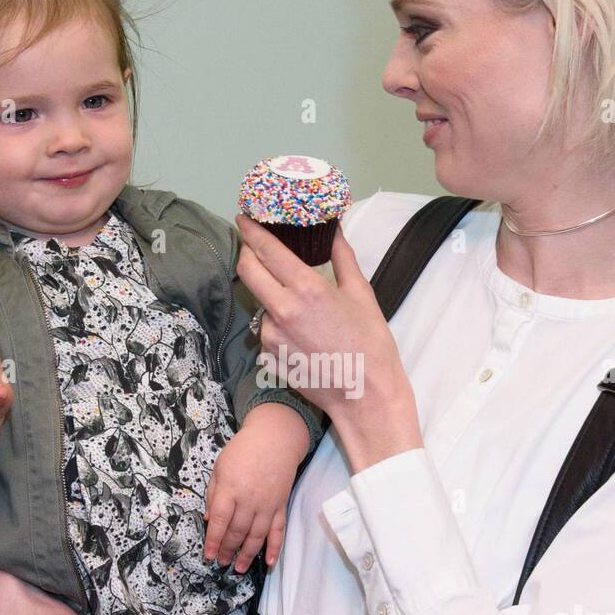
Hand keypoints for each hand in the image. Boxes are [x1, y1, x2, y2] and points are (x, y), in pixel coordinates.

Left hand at [203, 403, 307, 571]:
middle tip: (221, 562)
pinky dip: (275, 548)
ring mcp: (267, 504)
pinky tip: (270, 562)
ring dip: (247, 555)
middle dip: (228, 550)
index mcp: (230, 489)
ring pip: (256, 536)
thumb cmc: (243, 450)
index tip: (208, 555)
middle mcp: (249, 499)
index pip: (220, 521)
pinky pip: (278, 531)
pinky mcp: (280, 506)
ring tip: (239, 568)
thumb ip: (213, 493)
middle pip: (237, 532)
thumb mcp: (220, 467)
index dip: (213, 541)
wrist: (275, 439)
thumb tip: (210, 518)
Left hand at [234, 214, 422, 470]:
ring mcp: (270, 336)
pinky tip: (301, 336)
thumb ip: (342, 257)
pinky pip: (266, 333)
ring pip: (259, 304)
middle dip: (247, 254)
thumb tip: (335, 230)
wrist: (365, 396)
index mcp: (306, 289)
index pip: (266, 250)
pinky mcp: (267, 358)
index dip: (251, 230)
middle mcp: (281, 310)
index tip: (244, 218)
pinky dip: (277, 327)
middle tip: (255, 247)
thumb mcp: (361, 294)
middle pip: (247, 271)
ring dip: (270, 297)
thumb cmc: (370, 344)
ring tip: (299, 309)